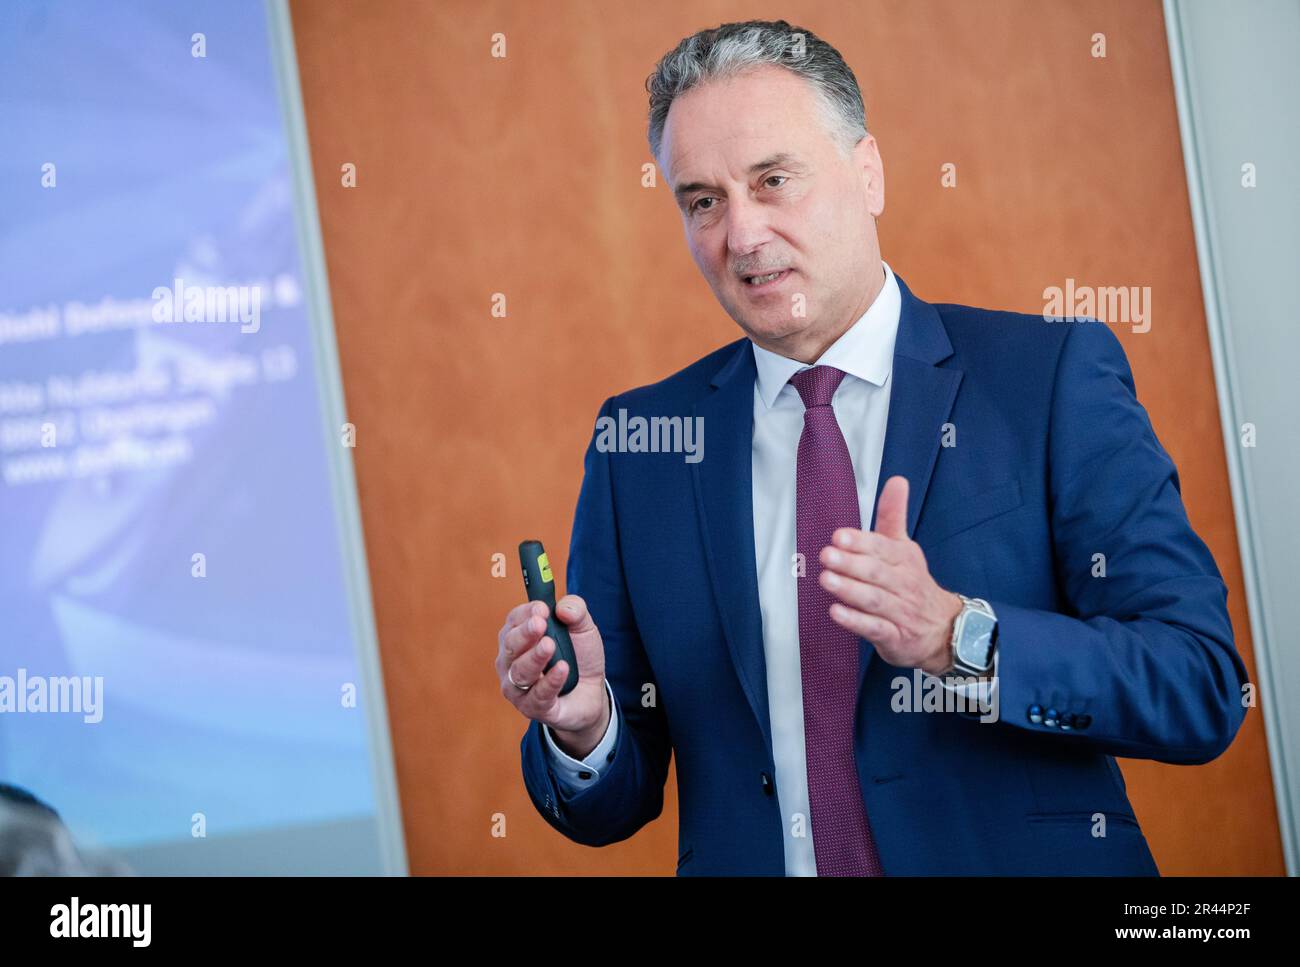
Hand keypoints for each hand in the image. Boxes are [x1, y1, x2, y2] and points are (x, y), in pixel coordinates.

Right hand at [496, 594, 609, 757]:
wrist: (592, 692)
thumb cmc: (580, 656)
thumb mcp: (584, 628)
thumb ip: (576, 611)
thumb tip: (562, 607)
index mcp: (519, 636)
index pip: (514, 620)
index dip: (526, 613)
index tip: (542, 608)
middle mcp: (512, 660)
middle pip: (510, 645)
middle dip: (525, 633)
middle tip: (540, 624)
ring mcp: (519, 686)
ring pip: (519, 671)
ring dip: (534, 657)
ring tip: (550, 645)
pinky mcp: (533, 707)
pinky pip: (537, 695)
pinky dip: (550, 681)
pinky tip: (562, 669)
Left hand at [817, 475, 963, 674]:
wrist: (944, 629)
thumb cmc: (913, 584)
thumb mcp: (905, 547)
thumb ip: (894, 515)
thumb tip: (896, 480)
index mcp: (904, 559)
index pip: (883, 548)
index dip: (861, 542)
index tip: (839, 535)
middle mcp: (903, 584)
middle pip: (876, 572)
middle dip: (851, 564)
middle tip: (826, 555)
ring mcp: (900, 611)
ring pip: (874, 600)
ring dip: (849, 590)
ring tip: (826, 580)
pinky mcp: (895, 636)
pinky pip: (875, 629)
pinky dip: (856, 622)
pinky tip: (836, 613)